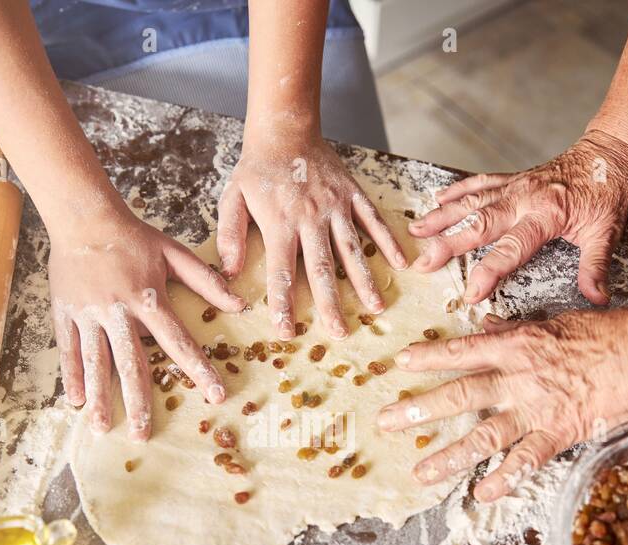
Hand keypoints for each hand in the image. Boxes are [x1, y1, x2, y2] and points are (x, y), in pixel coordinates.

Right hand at [50, 209, 245, 439]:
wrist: (83, 216)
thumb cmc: (132, 236)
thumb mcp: (173, 253)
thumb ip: (206, 281)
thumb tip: (240, 304)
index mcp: (148, 298)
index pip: (177, 342)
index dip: (198, 369)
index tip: (215, 395)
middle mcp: (118, 311)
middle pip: (131, 363)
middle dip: (137, 401)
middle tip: (143, 435)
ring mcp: (89, 313)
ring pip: (95, 362)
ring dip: (100, 397)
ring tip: (103, 427)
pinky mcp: (65, 312)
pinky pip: (68, 348)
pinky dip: (71, 375)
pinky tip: (76, 400)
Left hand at [216, 119, 407, 340]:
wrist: (285, 129)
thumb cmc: (257, 168)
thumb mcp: (232, 198)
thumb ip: (230, 234)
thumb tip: (227, 272)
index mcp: (280, 222)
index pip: (282, 271)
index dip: (284, 303)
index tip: (287, 330)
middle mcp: (311, 218)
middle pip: (323, 268)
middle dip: (331, 304)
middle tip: (339, 333)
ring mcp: (335, 206)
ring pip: (352, 250)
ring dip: (365, 281)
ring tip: (375, 308)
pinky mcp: (352, 194)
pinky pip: (373, 220)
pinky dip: (387, 242)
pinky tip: (400, 263)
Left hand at [376, 310, 627, 501]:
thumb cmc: (607, 334)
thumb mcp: (555, 322)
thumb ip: (516, 328)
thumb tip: (486, 325)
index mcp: (517, 345)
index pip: (463, 351)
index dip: (429, 358)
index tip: (400, 364)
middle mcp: (519, 378)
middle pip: (459, 395)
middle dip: (418, 410)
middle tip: (386, 422)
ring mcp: (536, 409)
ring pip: (482, 436)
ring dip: (448, 456)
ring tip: (420, 471)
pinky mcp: (558, 434)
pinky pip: (524, 462)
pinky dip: (501, 480)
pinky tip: (480, 493)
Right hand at [408, 131, 627, 305]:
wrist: (610, 152)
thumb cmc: (608, 193)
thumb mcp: (608, 232)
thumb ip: (596, 266)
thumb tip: (597, 298)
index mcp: (547, 215)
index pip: (511, 249)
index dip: (489, 272)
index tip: (470, 294)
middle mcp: (524, 199)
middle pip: (479, 224)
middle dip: (448, 244)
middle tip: (423, 263)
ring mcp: (515, 186)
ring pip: (472, 202)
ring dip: (442, 216)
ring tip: (415, 230)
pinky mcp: (513, 178)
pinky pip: (480, 183)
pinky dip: (457, 191)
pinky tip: (436, 200)